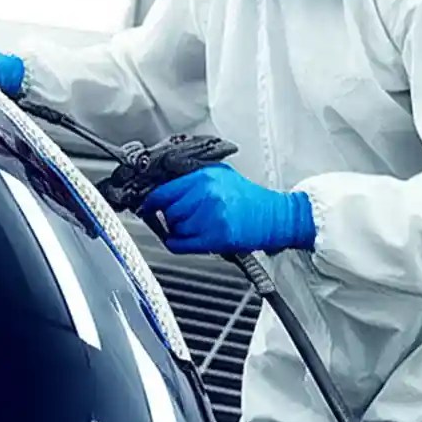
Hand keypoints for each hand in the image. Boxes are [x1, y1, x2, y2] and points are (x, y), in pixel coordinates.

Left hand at [139, 164, 315, 254]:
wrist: (275, 216)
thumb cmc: (248, 198)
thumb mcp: (220, 177)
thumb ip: (192, 180)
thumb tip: (162, 190)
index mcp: (204, 178)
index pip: (164, 191)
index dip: (151, 202)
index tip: (146, 207)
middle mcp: (206, 195)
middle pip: (167, 211)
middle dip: (168, 216)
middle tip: (178, 218)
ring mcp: (212, 217)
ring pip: (174, 228)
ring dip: (177, 230)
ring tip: (193, 226)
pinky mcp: (218, 237)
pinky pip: (182, 244)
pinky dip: (177, 244)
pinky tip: (183, 240)